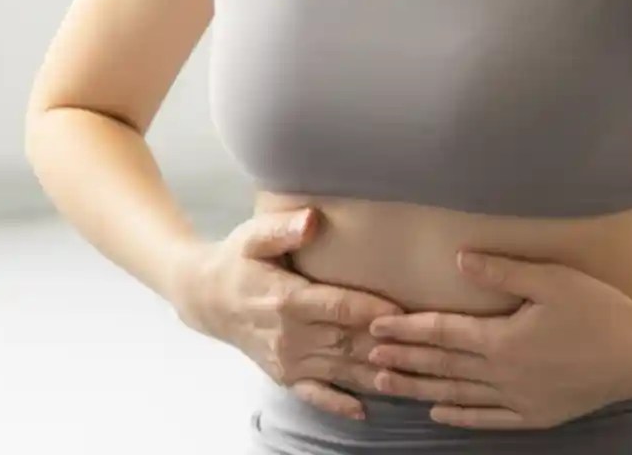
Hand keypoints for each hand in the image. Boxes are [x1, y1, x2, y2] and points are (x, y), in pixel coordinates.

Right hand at [166, 206, 402, 420]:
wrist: (205, 300)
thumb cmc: (237, 261)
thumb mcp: (253, 237)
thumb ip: (282, 229)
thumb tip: (312, 220)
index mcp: (286, 300)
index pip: (340, 307)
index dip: (375, 310)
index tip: (408, 311)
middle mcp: (290, 336)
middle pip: (348, 342)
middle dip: (388, 345)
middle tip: (426, 345)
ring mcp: (288, 361)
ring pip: (341, 370)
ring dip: (377, 375)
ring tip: (413, 377)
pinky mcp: (285, 376)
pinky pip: (316, 395)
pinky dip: (340, 403)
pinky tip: (366, 411)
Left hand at [366, 251, 631, 429]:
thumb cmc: (600, 311)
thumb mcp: (551, 280)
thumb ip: (502, 271)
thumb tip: (459, 261)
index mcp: (502, 339)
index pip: (442, 332)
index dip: (407, 328)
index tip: (376, 325)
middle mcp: (503, 373)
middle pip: (442, 365)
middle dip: (402, 358)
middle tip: (365, 355)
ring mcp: (518, 398)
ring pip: (456, 394)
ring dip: (418, 388)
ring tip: (386, 383)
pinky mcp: (535, 415)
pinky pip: (487, 418)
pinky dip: (459, 417)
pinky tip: (437, 413)